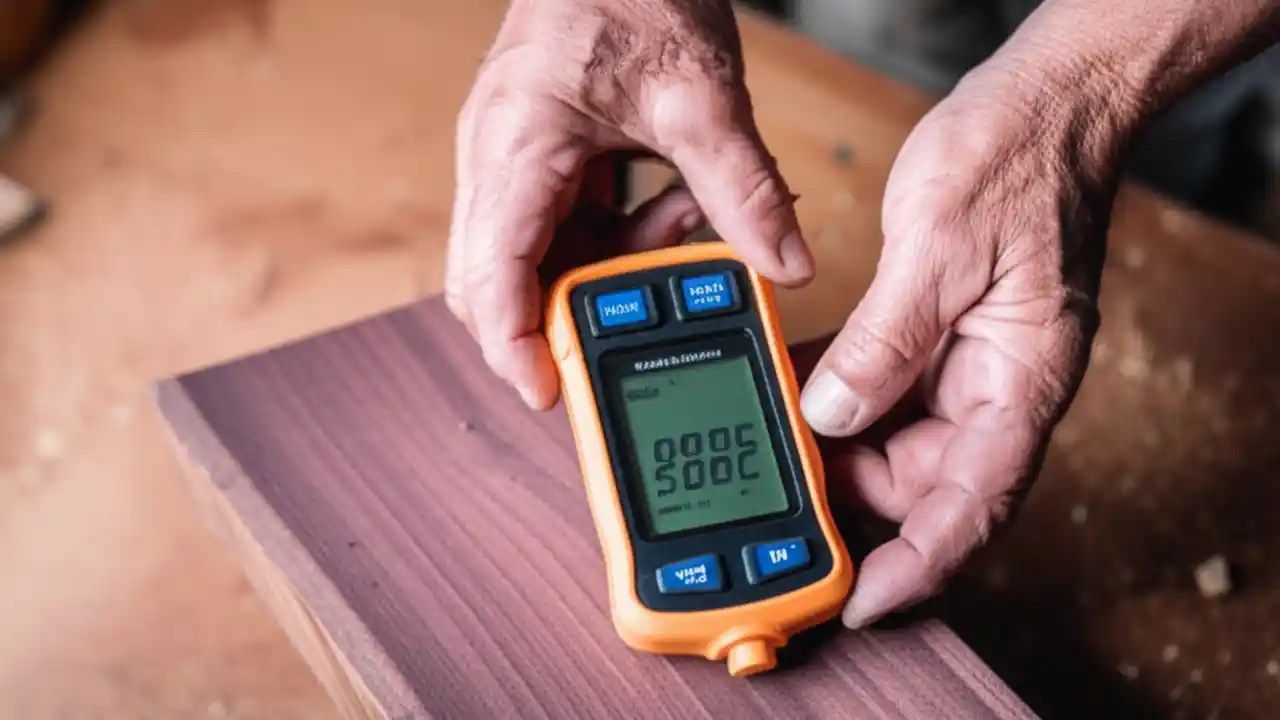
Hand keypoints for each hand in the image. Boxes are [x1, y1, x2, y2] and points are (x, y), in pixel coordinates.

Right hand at [447, 0, 813, 407]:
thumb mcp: (701, 95)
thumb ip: (743, 188)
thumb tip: (785, 265)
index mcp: (516, 149)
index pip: (491, 276)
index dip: (513, 346)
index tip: (551, 394)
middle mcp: (498, 162)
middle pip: (501, 281)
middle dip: (565, 321)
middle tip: (640, 332)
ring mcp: (516, 160)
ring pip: (539, 258)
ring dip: (609, 273)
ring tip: (683, 233)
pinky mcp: (544, 156)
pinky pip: (569, 226)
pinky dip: (619, 238)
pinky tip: (675, 210)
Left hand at [800, 63, 1118, 627]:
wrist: (1045, 105)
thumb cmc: (1016, 161)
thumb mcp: (940, 248)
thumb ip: (886, 341)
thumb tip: (832, 416)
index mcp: (1021, 381)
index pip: (972, 501)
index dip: (919, 563)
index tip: (863, 600)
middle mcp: (996, 387)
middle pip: (923, 481)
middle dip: (853, 491)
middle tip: (780, 485)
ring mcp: (967, 365)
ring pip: (896, 441)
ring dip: (837, 441)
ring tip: (776, 431)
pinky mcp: (939, 339)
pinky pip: (885, 390)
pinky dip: (838, 393)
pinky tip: (792, 380)